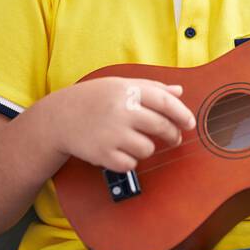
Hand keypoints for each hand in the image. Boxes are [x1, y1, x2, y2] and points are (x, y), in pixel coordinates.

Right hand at [49, 76, 196, 170]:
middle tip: (174, 137)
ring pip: (148, 148)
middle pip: (161, 126)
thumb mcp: (119, 85)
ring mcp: (111, 134)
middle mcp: (121, 111)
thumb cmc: (93, 99)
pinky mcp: (103, 154)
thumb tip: (179, 91)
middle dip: (172, 134)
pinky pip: (131, 163)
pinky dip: (129, 160)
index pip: (165, 102)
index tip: (190, 123)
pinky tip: (120, 150)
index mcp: (127, 91)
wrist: (59, 117)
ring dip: (147, 148)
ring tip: (134, 141)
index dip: (182, 114)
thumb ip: (150, 87)